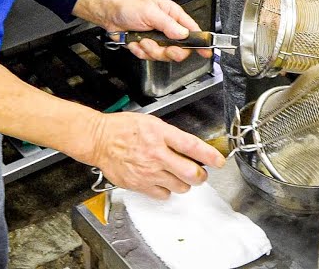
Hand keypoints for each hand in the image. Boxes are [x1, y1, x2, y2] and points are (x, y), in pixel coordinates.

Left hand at [75, 0, 209, 61]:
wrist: (110, 16)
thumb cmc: (129, 7)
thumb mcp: (150, 12)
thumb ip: (168, 24)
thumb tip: (183, 33)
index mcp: (173, 16)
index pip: (192, 30)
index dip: (200, 42)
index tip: (206, 50)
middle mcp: (168, 29)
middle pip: (180, 49)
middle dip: (170, 51)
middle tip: (165, 48)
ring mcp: (158, 40)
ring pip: (164, 55)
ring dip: (151, 50)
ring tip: (143, 40)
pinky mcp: (148, 48)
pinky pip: (149, 57)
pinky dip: (140, 51)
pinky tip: (136, 42)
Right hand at [84, 112, 224, 199]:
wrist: (99, 140)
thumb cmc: (123, 129)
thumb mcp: (152, 123)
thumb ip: (172, 136)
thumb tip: (191, 148)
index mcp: (161, 134)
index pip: (192, 146)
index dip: (210, 156)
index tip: (219, 161)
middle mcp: (157, 154)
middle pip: (191, 173)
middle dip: (200, 175)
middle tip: (199, 173)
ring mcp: (148, 172)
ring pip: (180, 187)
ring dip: (184, 183)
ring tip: (178, 175)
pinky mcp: (139, 185)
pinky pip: (163, 194)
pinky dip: (167, 190)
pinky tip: (162, 180)